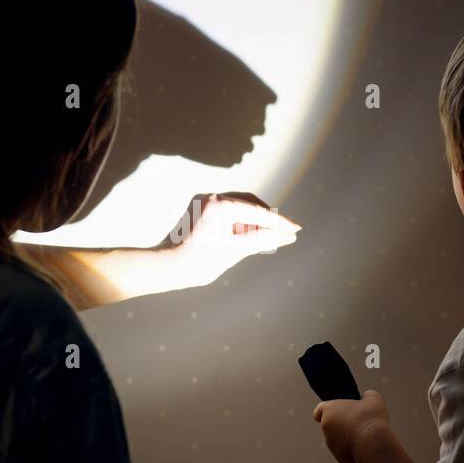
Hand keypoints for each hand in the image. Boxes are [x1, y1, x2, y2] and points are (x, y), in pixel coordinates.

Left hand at [158, 192, 299, 287]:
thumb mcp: (237, 251)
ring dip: (254, 219)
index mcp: (219, 205)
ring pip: (239, 205)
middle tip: (286, 232)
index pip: (257, 211)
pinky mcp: (200, 207)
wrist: (167, 266)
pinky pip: (227, 209)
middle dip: (267, 218)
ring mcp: (204, 200)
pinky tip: (249, 234)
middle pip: (250, 203)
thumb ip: (265, 240)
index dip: (279, 222)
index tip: (296, 229)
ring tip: (267, 237)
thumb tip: (290, 236)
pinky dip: (240, 221)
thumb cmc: (200, 262)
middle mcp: (211, 196)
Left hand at [313, 389, 389, 462]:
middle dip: (342, 425)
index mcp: (329, 411)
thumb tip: (367, 396)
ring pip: (339, 440)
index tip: (336, 412)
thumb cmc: (371, 418)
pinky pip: (347, 452)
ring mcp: (331, 445)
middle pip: (331, 426)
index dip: (326, 411)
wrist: (373, 443)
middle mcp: (326, 428)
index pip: (318, 411)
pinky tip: (367, 447)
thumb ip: (367, 396)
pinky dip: (355, 450)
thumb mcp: (373, 399)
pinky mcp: (340, 458)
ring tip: (365, 435)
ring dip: (349, 438)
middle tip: (359, 423)